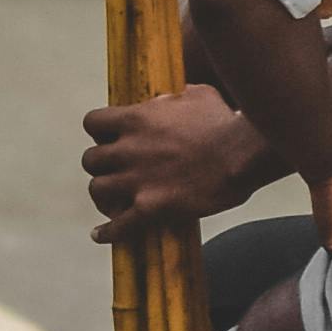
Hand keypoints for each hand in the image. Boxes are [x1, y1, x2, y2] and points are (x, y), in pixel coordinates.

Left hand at [84, 85, 279, 236]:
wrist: (241, 155)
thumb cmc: (223, 122)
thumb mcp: (197, 95)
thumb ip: (173, 98)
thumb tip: (169, 98)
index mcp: (135, 119)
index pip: (92, 122)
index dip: (98, 131)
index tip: (108, 137)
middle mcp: (128, 149)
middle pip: (90, 159)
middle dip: (100, 165)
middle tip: (113, 170)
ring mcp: (137, 180)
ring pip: (97, 189)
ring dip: (103, 194)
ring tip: (110, 199)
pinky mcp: (150, 208)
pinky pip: (117, 225)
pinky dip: (106, 232)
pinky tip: (100, 235)